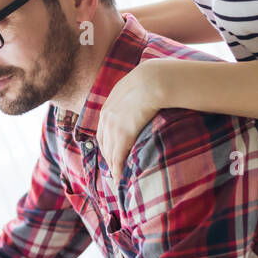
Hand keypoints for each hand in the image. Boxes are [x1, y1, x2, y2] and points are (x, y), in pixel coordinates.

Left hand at [96, 59, 167, 183]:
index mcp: (109, 105)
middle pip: (103, 142)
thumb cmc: (154, 79)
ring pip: (109, 152)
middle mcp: (106, 117)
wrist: (155, 80)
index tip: (111, 151)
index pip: (103, 129)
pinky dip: (117, 169)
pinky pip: (117, 157)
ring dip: (112, 165)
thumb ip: (138, 92)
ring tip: (118, 177)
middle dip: (107, 156)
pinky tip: (120, 178)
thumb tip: (152, 89)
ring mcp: (113, 127)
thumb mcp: (139, 83)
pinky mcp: (122, 136)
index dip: (107, 142)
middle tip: (114, 168)